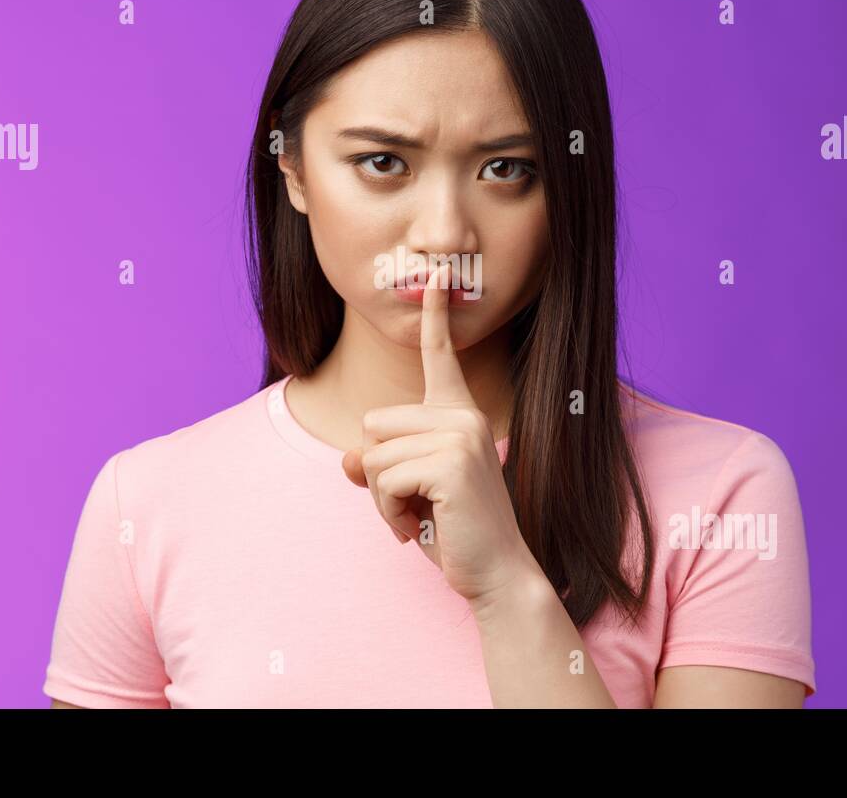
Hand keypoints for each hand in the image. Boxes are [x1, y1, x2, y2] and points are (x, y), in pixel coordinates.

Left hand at [341, 261, 539, 604]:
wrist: (496, 571)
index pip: (440, 357)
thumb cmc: (455, 528)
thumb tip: (349, 462)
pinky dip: (388, 512)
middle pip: (373, 423)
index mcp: (458, 414)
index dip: (434, 317)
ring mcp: (459, 437)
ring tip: (418, 517)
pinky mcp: (449, 464)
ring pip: (374, 454)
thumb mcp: (408, 490)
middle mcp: (462, 416)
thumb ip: (378, 466)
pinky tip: (419, 527)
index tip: (436, 275)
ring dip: (383, 498)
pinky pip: (383, 479)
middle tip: (413, 503)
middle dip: (378, 471)